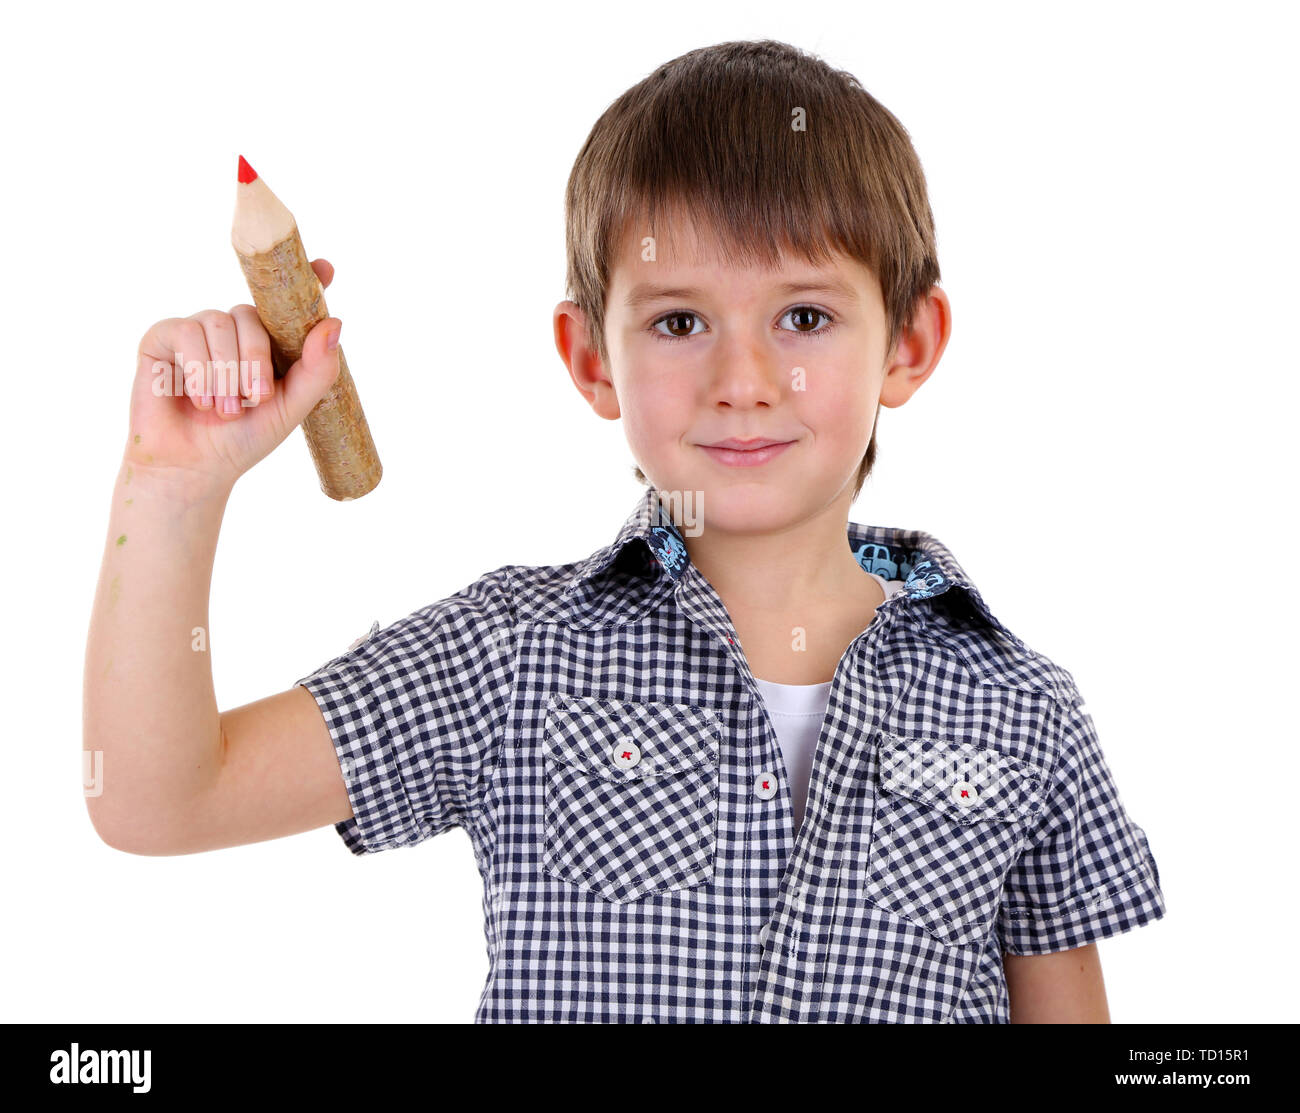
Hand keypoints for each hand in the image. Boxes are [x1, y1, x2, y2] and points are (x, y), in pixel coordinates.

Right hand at [125, 259, 341, 495]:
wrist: (194, 467)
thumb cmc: (243, 438)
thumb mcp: (291, 408)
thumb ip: (317, 370)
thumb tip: (334, 322)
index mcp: (267, 341)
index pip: (285, 301)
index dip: (306, 280)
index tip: (327, 269)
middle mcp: (232, 329)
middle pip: (250, 315)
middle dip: (255, 359)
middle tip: (255, 399)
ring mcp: (197, 330)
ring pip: (218, 321)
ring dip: (226, 372)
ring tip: (225, 410)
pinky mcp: (162, 337)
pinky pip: (186, 331)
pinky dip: (199, 369)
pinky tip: (200, 400)